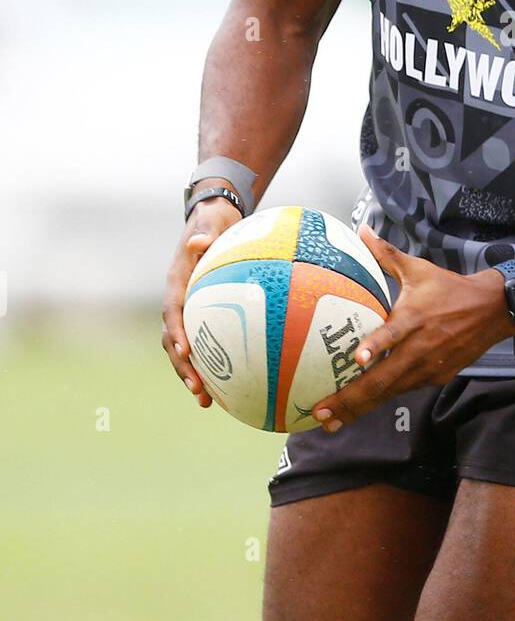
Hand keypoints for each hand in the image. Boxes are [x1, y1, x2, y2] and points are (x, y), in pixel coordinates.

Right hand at [161, 194, 242, 407]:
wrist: (213, 218)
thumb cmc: (213, 219)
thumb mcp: (211, 221)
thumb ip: (206, 232)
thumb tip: (199, 240)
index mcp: (178, 281)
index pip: (173, 311)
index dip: (176, 332)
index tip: (185, 351)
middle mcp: (180, 300)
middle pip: (174, 341)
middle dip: (183, 368)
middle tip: (199, 390)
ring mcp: (190, 310)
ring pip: (185, 350)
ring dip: (194, 375)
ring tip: (208, 402)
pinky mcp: (203, 316)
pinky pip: (206, 344)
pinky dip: (215, 365)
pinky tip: (234, 387)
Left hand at [311, 228, 514, 429]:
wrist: (493, 310)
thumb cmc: (449, 288)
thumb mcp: (418, 268)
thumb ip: (385, 254)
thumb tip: (361, 230)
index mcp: (415, 317)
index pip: (394, 334)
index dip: (375, 347)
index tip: (355, 358)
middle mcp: (421, 347)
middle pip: (383, 378)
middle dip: (350, 398)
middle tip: (322, 410)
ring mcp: (429, 366)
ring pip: (390, 392)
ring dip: (361, 408)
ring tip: (332, 420)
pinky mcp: (437, 377)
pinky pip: (404, 390)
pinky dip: (382, 399)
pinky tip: (359, 409)